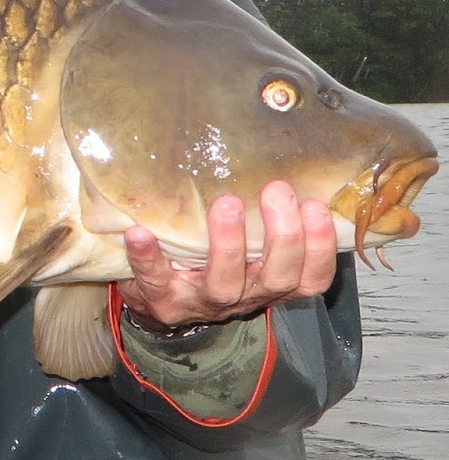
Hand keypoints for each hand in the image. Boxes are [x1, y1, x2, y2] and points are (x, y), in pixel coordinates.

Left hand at [117, 180, 338, 333]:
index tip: (315, 206)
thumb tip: (285, 159)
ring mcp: (203, 301)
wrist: (160, 297)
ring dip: (228, 244)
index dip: (319, 247)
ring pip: (223, 283)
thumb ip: (265, 218)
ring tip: (227, 204)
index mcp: (271, 282)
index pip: (311, 277)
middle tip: (277, 191)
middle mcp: (246, 296)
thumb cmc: (213, 259)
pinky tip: (139, 233)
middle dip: (283, 236)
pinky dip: (147, 257)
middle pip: (277, 277)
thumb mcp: (247, 245)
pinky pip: (155, 279)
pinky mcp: (163, 299)